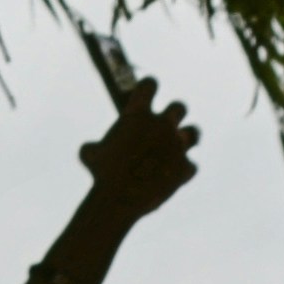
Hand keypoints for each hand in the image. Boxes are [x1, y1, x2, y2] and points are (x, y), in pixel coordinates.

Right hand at [80, 73, 201, 223]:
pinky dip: (182, 171)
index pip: (150, 84)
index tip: (146, 94)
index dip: (148, 88)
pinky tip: (172, 177)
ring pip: (194, 133)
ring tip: (176, 147)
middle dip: (173, 115)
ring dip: (186, 139)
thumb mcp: (89, 155)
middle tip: (163, 125)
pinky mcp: (186, 168)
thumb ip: (94, 146)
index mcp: (138, 114)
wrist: (120, 199)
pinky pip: (190, 167)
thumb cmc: (102, 174)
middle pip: (180, 107)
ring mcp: (177, 146)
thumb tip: (91, 150)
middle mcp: (162, 125)